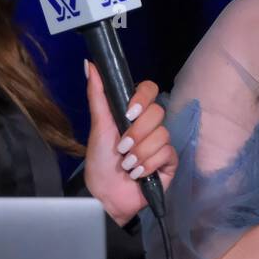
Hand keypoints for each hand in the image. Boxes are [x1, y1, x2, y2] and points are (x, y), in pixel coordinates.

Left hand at [83, 61, 177, 225]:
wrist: (104, 195)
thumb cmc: (100, 161)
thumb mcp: (98, 126)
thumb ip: (97, 94)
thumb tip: (90, 64)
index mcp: (134, 113)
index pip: (150, 89)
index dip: (143, 98)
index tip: (128, 112)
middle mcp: (150, 125)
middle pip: (158, 113)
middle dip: (137, 133)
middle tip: (122, 148)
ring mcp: (161, 143)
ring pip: (162, 135)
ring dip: (140, 153)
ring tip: (127, 166)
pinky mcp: (169, 162)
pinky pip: (167, 153)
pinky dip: (149, 165)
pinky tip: (138, 174)